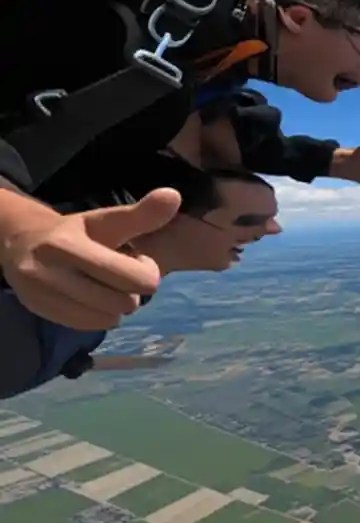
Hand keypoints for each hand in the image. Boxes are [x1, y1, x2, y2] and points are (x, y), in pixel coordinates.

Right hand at [0, 189, 180, 330]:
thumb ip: (141, 214)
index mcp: (69, 246)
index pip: (132, 278)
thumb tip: (174, 196)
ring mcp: (41, 295)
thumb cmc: (76, 232)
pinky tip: (91, 296)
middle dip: (132, 290)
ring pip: (108, 319)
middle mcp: (50, 272)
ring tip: (104, 284)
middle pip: (123, 302)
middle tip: (120, 274)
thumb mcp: (108, 219)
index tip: (137, 258)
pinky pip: (90, 326)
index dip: (147, 271)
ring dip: (116, 305)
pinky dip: (100, 315)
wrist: (23, 243)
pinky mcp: (40, 311)